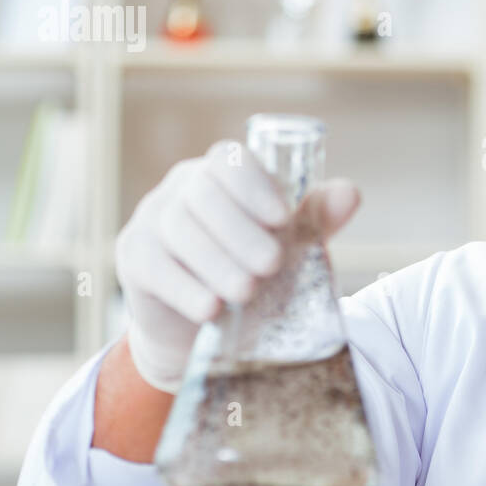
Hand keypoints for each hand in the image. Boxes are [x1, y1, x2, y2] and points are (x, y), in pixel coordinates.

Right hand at [114, 139, 361, 392]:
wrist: (202, 325)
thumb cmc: (252, 269)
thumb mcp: (289, 244)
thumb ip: (316, 218)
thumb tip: (351, 193)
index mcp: (220, 174)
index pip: (229, 160)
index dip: (255, 185)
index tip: (283, 218)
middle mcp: (181, 187)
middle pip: (202, 195)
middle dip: (240, 232)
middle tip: (272, 266)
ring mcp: (151, 219)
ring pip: (178, 229)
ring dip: (216, 262)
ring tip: (247, 292)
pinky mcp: (133, 258)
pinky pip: (155, 267)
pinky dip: (186, 289)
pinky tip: (211, 309)